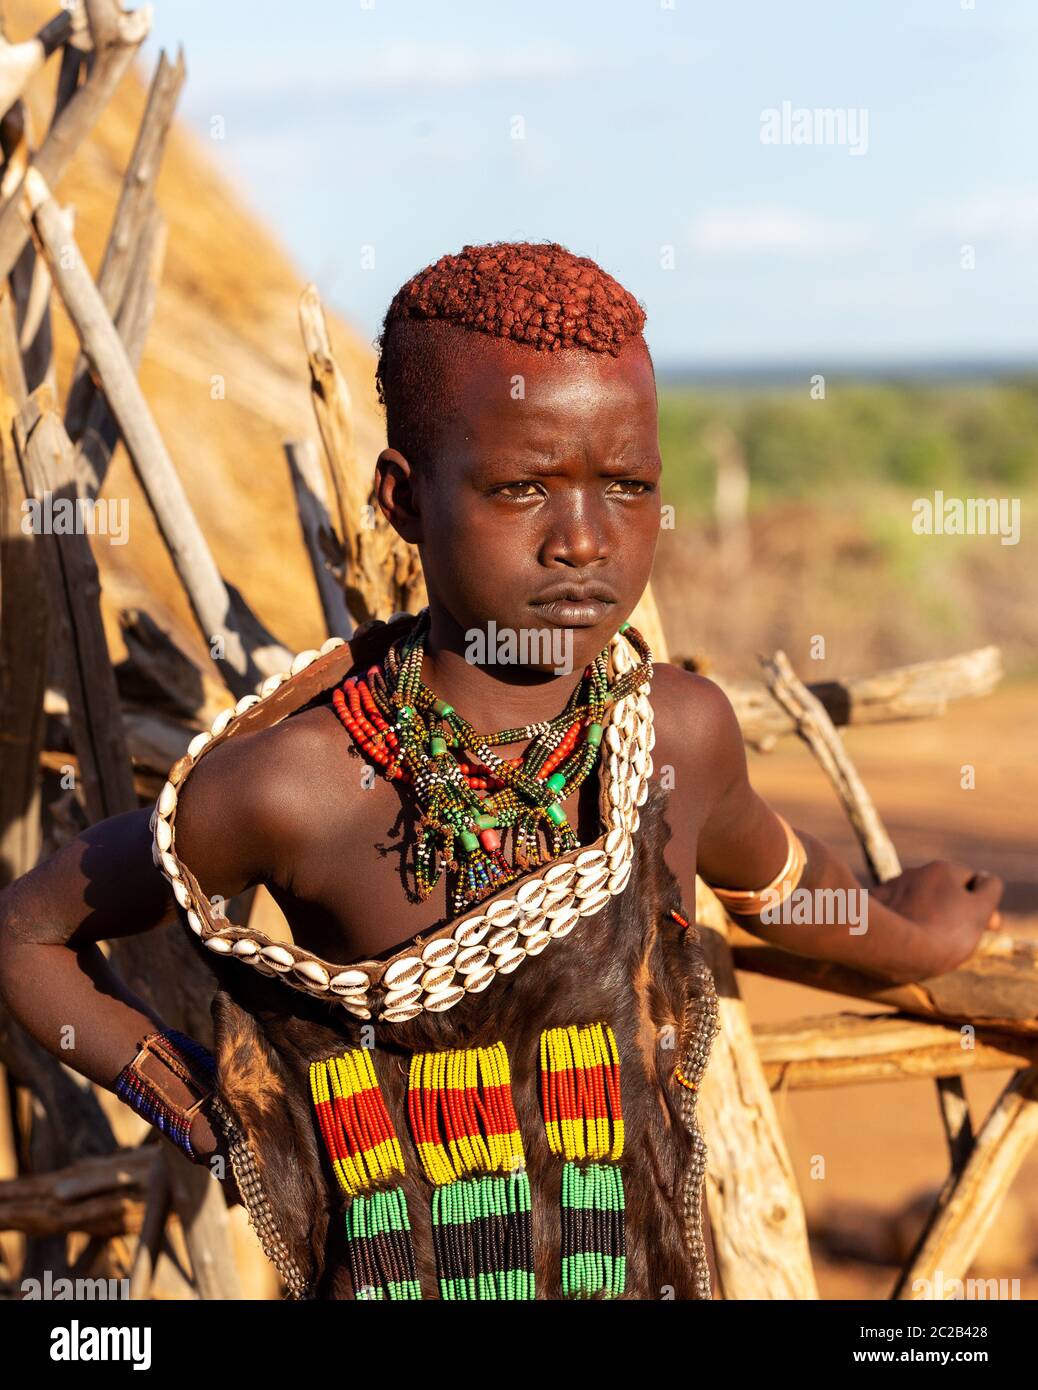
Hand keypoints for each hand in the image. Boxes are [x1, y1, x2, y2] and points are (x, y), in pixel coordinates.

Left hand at [872, 861, 1002, 976]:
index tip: (985, 926)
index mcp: (943, 870)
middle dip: (953, 910)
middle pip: (944, 890)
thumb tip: (987, 880)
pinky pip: (895, 910)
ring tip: (929, 943)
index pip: (972, 880)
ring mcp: (891, 887)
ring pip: (919, 901)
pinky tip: (905, 939)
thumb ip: (988, 891)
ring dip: (927, 915)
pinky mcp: (873, 904)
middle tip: (957, 939)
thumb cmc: (943, 932)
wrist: (893, 948)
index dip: (982, 904)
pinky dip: (901, 921)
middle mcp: (915, 872)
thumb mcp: (978, 911)